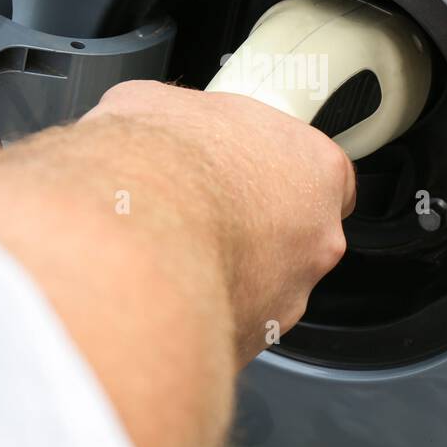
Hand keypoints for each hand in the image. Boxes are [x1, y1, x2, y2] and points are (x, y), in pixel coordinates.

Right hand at [83, 80, 354, 361]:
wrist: (120, 247)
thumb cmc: (153, 170)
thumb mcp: (152, 103)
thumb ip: (179, 117)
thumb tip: (152, 121)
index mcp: (313, 167)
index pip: (325, 173)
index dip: (283, 172)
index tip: (251, 172)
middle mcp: (317, 239)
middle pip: (299, 234)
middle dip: (255, 228)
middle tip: (204, 213)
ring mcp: (287, 298)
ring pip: (265, 286)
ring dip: (229, 273)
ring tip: (172, 256)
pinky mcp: (248, 343)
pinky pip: (229, 325)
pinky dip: (200, 314)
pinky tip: (161, 291)